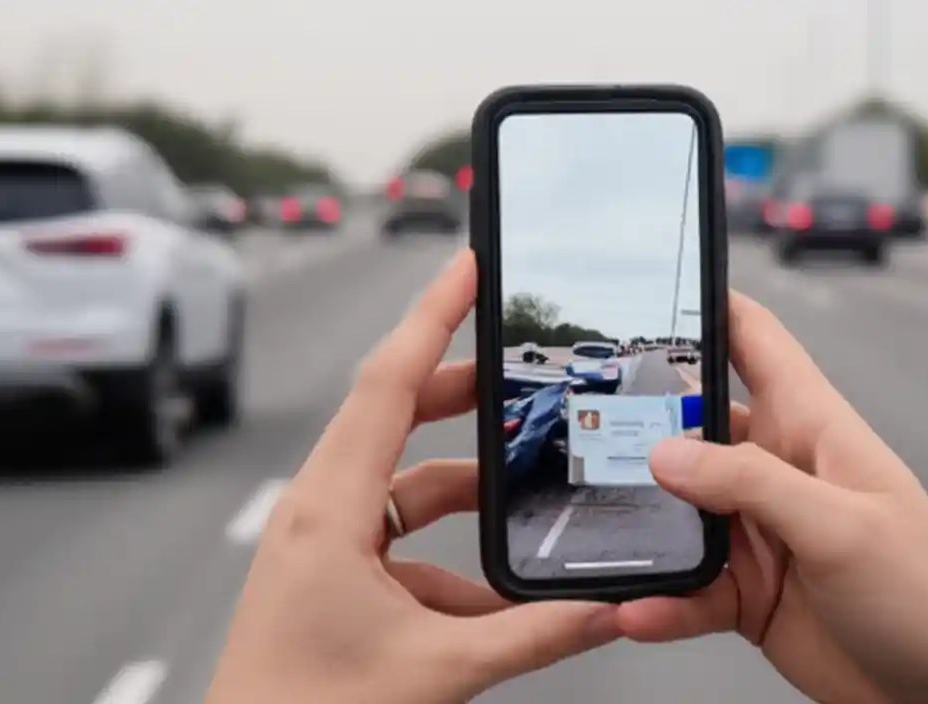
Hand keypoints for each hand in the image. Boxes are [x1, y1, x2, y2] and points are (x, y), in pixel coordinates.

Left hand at [206, 250, 617, 703]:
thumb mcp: (440, 670)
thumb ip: (535, 635)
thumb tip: (607, 609)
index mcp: (329, 509)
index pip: (387, 382)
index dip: (434, 315)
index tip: (470, 265)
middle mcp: (320, 510)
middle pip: (398, 418)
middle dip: (466, 394)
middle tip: (523, 372)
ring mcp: (323, 540)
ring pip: (404, 483)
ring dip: (467, 486)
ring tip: (529, 489)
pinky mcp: (331, 572)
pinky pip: (399, 538)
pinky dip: (451, 554)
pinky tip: (498, 593)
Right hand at [618, 292, 927, 703]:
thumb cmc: (921, 592)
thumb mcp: (840, 526)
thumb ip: (753, 484)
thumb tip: (669, 453)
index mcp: (812, 429)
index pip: (757, 344)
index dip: (713, 307)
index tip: (654, 289)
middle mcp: (775, 470)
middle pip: (694, 425)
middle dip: (642, 423)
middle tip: (588, 427)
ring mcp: (754, 529)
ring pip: (676, 507)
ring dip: (643, 522)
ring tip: (605, 529)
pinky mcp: (740, 586)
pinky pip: (684, 583)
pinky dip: (660, 598)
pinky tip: (639, 607)